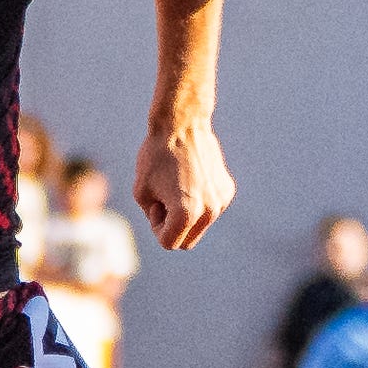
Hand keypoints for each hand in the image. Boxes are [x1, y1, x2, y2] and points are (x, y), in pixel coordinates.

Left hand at [133, 117, 233, 250]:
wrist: (182, 125)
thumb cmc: (156, 156)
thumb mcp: (141, 192)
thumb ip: (153, 218)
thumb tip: (171, 226)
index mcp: (186, 214)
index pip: (168, 243)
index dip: (156, 225)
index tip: (156, 202)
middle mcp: (209, 211)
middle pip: (187, 242)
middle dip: (172, 227)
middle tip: (164, 199)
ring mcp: (221, 201)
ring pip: (199, 226)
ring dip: (185, 215)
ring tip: (177, 186)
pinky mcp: (227, 190)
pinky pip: (209, 210)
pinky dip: (198, 202)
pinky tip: (191, 179)